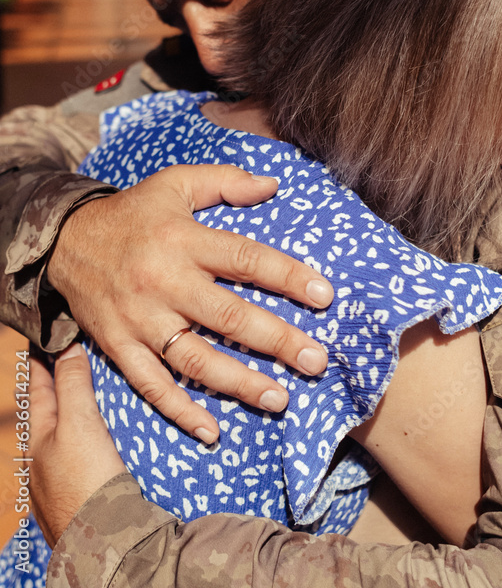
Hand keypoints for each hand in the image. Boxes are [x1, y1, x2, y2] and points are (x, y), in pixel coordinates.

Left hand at [30, 345, 126, 547]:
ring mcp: (59, 478)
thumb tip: (67, 350)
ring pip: (65, 434)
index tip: (49, 336)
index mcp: (38, 435)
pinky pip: (81, 455)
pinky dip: (88, 438)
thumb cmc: (86, 481)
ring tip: (89, 393)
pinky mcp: (81, 493)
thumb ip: (73, 387)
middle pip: (50, 409)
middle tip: (70, 356)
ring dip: (75, 412)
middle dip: (58, 384)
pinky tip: (102, 441)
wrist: (103, 542)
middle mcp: (44, 456)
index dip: (44, 358)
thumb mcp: (78, 425)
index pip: (38, 385)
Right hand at [47, 165, 332, 442]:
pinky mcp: (118, 346)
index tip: (325, 296)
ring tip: (280, 398)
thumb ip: (225, 182)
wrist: (63, 242)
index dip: (287, 276)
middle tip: (316, 361)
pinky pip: (151, 385)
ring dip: (239, 382)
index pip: (244, 258)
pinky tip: (213, 430)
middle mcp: (163, 282)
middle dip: (276, 340)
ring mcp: (139, 319)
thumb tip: (273, 186)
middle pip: (227, 316)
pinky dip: (181, 410)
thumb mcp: (174, 183)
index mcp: (182, 239)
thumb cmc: (132, 213)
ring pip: (194, 359)